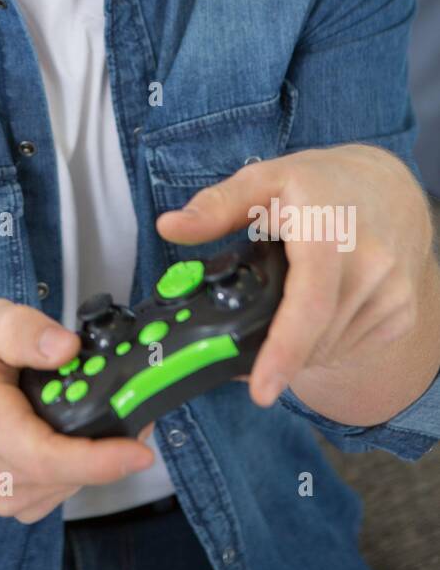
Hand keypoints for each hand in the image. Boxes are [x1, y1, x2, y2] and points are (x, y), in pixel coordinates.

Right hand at [0, 298, 155, 523]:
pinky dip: (81, 464)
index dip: (98, 458)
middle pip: (70, 472)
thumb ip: (23, 330)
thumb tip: (67, 347)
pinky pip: (64, 489)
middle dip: (113, 443)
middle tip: (138, 404)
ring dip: (99, 452)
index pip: (46, 456)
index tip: (138, 450)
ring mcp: (6, 495)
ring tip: (107, 410)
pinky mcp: (17, 504)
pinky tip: (76, 434)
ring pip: (73, 482)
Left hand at [155, 144, 439, 424]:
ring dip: (299, 345)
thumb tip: (169, 227)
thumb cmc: (320, 184)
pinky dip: (323, 342)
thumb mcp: (264, 181)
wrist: (390, 189)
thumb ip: (215, 207)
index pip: (309, 303)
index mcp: (329, 231)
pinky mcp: (402, 313)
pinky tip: (315, 310)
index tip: (261, 389)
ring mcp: (392, 293)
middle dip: (273, 348)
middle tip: (242, 335)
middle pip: (313, 337)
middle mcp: (370, 264)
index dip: (284, 350)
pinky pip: (350, 347)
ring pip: (330, 349)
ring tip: (285, 305)